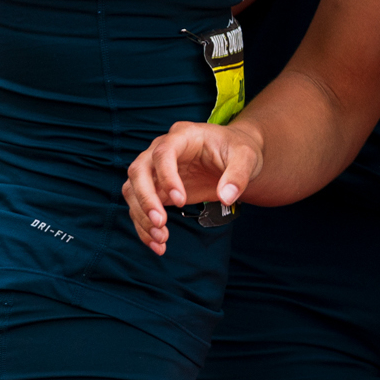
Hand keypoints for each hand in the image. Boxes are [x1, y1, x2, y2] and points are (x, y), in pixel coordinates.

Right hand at [123, 120, 263, 255]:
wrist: (234, 157)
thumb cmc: (238, 150)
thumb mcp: (246, 157)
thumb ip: (238, 175)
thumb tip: (226, 197)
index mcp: (183, 135)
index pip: (163, 152)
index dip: (167, 177)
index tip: (180, 201)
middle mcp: (161, 149)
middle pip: (138, 170)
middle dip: (145, 199)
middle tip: (161, 223)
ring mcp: (155, 169)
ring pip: (133, 190)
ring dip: (142, 217)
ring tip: (161, 239)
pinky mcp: (155, 188)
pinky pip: (140, 207)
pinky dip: (144, 227)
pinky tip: (158, 244)